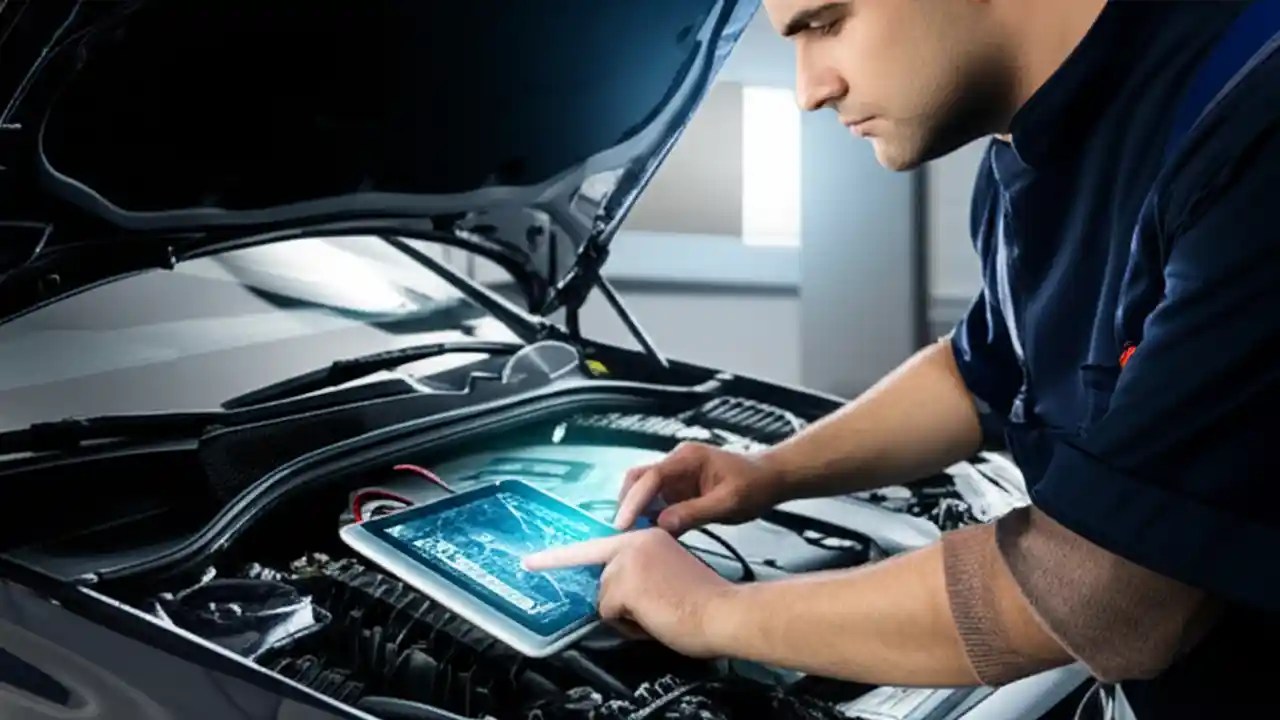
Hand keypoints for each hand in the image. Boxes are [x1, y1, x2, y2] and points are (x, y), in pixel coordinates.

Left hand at [521, 528, 735, 657]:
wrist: (724, 610)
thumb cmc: (705, 600)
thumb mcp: (669, 573)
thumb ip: (641, 573)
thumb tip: (616, 592)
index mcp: (647, 536)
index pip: (596, 545)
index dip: (558, 556)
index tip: (530, 561)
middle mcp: (633, 540)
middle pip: (603, 581)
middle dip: (621, 602)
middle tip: (657, 607)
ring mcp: (625, 560)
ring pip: (605, 599)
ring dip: (627, 615)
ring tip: (661, 612)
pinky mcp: (622, 582)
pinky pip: (608, 614)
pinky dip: (628, 625)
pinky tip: (655, 617)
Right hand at [614, 442, 787, 533]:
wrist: (771, 480)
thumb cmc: (753, 486)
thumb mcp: (728, 502)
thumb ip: (695, 512)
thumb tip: (661, 525)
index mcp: (687, 459)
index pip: (651, 476)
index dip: (634, 500)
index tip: (623, 524)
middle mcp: (676, 465)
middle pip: (639, 480)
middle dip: (627, 504)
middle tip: (620, 534)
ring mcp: (677, 478)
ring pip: (645, 493)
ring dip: (636, 514)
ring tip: (630, 539)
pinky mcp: (680, 492)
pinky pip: (658, 504)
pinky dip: (649, 519)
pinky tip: (647, 537)